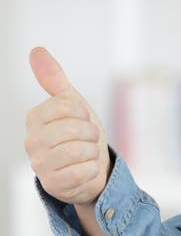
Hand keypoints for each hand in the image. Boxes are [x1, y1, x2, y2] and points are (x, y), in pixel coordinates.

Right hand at [25, 47, 110, 204]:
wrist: (90, 171)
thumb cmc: (80, 136)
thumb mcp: (72, 104)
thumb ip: (54, 79)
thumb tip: (36, 50)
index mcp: (35, 118)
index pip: (68, 105)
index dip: (84, 113)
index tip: (83, 121)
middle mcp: (32, 141)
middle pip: (75, 128)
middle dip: (91, 134)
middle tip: (87, 141)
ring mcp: (40, 164)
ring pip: (80, 150)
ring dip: (92, 153)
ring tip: (87, 155)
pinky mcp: (53, 185)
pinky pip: (82, 172)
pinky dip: (91, 170)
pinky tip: (85, 171)